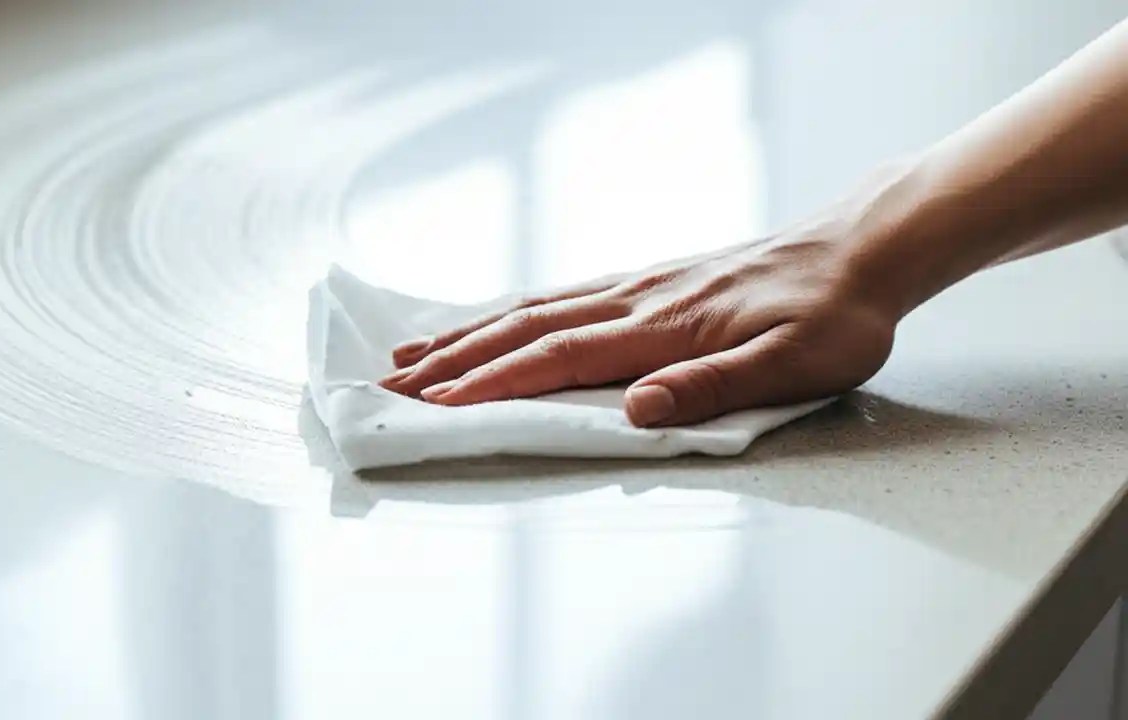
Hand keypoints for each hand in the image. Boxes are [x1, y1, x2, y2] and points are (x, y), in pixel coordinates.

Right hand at [379, 225, 899, 427]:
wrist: (859, 251)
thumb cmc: (833, 315)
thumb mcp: (791, 365)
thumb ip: (712, 388)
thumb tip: (639, 413)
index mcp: (661, 327)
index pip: (556, 358)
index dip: (491, 384)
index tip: (435, 405)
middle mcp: (636, 299)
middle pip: (526, 329)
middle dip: (455, 361)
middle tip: (394, 385)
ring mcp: (639, 285)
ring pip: (536, 307)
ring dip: (472, 333)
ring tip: (417, 352)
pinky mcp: (650, 281)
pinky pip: (564, 294)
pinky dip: (514, 310)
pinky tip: (499, 319)